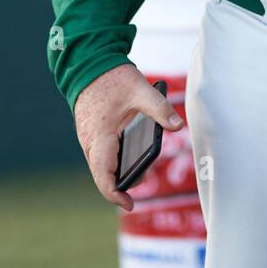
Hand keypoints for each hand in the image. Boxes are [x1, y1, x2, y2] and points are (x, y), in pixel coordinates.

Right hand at [74, 64, 183, 211]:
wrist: (89, 63)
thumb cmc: (113, 78)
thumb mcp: (141, 90)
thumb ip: (160, 108)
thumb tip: (178, 126)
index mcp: (100, 136)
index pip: (103, 177)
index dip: (115, 195)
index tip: (129, 205)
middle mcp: (89, 142)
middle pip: (104, 175)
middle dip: (123, 183)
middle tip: (144, 180)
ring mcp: (88, 139)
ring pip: (102, 166)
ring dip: (118, 171)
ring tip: (140, 168)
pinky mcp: (91, 134)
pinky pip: (101, 155)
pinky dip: (114, 160)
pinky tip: (130, 153)